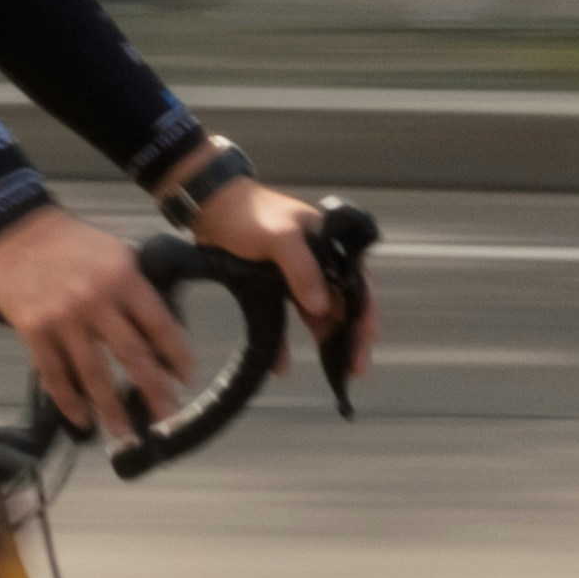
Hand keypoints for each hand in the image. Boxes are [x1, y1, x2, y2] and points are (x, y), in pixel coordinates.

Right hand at [0, 202, 195, 441]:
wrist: (18, 229)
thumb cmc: (72, 242)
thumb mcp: (117, 253)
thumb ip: (136, 291)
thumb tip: (158, 335)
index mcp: (123, 278)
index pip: (159, 325)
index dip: (176, 356)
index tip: (186, 379)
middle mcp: (96, 301)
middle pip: (133, 357)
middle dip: (154, 392)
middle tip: (167, 417)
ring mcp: (63, 319)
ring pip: (94, 374)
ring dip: (112, 409)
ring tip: (125, 433)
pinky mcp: (34, 331)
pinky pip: (55, 375)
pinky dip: (69, 401)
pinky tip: (81, 419)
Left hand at [186, 171, 367, 377]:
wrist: (210, 207)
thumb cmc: (249, 214)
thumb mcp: (279, 237)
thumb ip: (302, 269)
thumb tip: (322, 307)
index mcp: (328, 245)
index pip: (357, 282)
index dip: (366, 312)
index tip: (368, 341)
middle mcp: (316, 262)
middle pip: (341, 303)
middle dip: (350, 336)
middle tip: (355, 368)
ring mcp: (294, 276)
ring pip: (316, 315)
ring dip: (324, 340)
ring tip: (333, 370)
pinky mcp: (270, 288)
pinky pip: (283, 319)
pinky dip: (283, 342)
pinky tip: (281, 366)